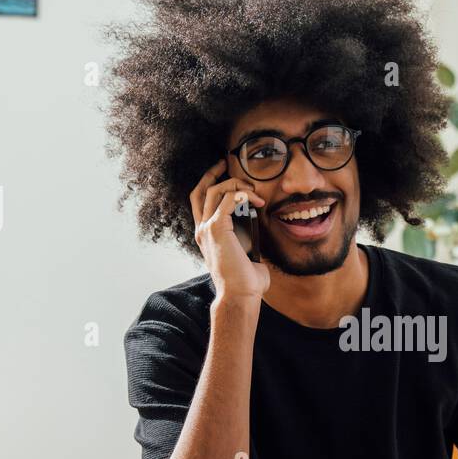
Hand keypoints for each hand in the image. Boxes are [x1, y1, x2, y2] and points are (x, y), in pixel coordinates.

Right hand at [190, 159, 269, 302]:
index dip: (208, 182)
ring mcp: (207, 228)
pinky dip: (242, 194)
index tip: (222, 171)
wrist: (239, 294)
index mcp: (205, 235)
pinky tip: (256, 199)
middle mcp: (202, 229)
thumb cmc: (245, 281)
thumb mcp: (246, 254)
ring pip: (214, 190)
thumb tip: (259, 230)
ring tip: (254, 190)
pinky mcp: (218, 228)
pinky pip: (227, 199)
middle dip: (214, 173)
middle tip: (228, 164)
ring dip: (235, 184)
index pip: (199, 201)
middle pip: (202, 190)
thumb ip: (248, 240)